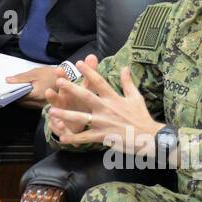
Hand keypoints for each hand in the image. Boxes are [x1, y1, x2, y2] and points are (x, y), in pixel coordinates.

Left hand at [5, 65, 62, 101]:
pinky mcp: (45, 106)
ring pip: (27, 105)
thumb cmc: (50, 74)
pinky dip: (29, 100)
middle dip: (16, 97)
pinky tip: (28, 94)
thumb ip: (21, 78)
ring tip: (21, 91)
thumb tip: (7, 80)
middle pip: (22, 103)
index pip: (19, 98)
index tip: (7, 90)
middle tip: (13, 89)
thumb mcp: (35, 73)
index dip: (12, 94)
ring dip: (23, 99)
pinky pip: (33, 105)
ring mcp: (42, 106)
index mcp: (36, 95)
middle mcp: (39, 104)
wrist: (66, 76)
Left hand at [45, 56, 161, 154]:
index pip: (99, 82)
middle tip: (60, 81)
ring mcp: (103, 123)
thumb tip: (125, 67)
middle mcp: (106, 109)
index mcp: (113, 98)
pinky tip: (62, 138)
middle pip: (87, 97)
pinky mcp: (103, 136)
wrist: (149, 137)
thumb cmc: (141, 117)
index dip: (89, 72)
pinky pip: (85, 137)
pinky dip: (74, 138)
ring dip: (66, 115)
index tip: (78, 63)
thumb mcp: (136, 97)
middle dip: (72, 89)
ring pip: (81, 118)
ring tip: (51, 111)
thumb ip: (127, 82)